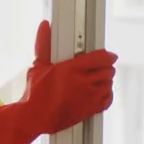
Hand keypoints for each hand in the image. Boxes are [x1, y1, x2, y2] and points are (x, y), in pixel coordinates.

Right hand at [0, 22, 116, 143]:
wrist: (34, 118)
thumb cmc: (34, 93)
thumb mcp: (38, 66)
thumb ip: (44, 44)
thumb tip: (44, 26)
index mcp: (72, 69)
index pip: (102, 57)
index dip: (108, 56)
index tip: (108, 56)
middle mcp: (83, 82)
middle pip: (108, 70)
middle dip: (106, 68)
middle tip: (100, 68)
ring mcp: (89, 96)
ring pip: (109, 84)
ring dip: (105, 81)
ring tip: (97, 80)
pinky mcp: (90, 109)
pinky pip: (108, 99)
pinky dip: (106, 95)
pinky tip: (98, 93)